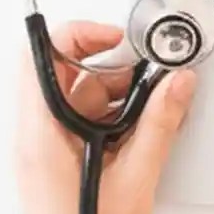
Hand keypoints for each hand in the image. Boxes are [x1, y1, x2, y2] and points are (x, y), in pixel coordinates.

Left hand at [15, 22, 196, 213]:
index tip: (115, 37)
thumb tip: (176, 84)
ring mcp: (46, 153)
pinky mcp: (59, 165)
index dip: (78, 35)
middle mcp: (36, 139)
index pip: (41, 58)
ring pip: (79, 100)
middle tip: (146, 77)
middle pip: (65, 76)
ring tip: (150, 113)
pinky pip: (83, 124)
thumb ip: (160, 123)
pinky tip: (140, 135)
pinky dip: (114, 120)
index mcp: (42, 135)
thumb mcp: (136, 178)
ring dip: (117, 97)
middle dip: (111, 70)